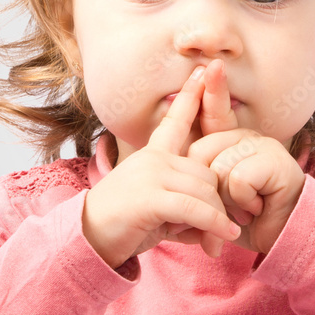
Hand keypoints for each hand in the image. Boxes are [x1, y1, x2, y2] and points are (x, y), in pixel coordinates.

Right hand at [81, 66, 241, 269]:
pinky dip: (214, 224)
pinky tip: (226, 235)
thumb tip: (221, 225)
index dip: (190, 96)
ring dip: (217, 220)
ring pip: (205, 190)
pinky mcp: (151, 198)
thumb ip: (189, 208)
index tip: (202, 70)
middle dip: (219, 204)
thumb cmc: (125, 226)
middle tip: (225, 231)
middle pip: (208, 173)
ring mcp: (151, 174)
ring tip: (217, 243)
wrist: (89, 239)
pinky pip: (196, 208)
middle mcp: (153, 158)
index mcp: (153, 155)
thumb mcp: (161, 212)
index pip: (175, 121)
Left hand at [186, 59, 304, 255]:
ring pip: (219, 167)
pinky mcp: (277, 163)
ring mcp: (265, 147)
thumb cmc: (240, 217)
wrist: (276, 239)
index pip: (213, 114)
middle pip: (202, 151)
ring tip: (245, 205)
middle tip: (230, 203)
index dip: (211, 90)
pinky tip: (258, 206)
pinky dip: (242, 201)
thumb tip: (170, 152)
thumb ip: (196, 171)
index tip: (209, 65)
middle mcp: (248, 137)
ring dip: (226, 199)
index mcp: (230, 139)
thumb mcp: (211, 192)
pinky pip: (239, 179)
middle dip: (208, 187)